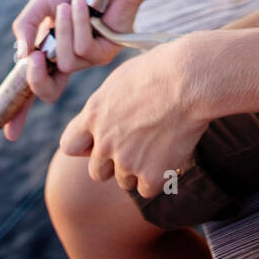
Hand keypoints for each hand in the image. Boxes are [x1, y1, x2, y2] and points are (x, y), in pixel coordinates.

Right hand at [4, 0, 143, 140]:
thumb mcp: (43, 2)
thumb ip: (26, 27)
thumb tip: (19, 58)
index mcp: (50, 51)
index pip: (33, 86)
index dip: (19, 111)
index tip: (8, 133)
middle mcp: (69, 60)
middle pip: (48, 91)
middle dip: (36, 77)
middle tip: (34, 58)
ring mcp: (88, 59)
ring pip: (66, 63)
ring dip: (63, 30)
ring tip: (68, 5)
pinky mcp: (106, 53)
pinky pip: (84, 50)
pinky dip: (79, 23)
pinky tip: (83, 5)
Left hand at [58, 36, 209, 198]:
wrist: (189, 80)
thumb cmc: (160, 69)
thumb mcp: (121, 79)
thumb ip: (107, 104)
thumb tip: (107, 113)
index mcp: (94, 115)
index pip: (69, 146)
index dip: (85, 146)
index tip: (101, 139)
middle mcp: (104, 142)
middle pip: (96, 172)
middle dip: (113, 163)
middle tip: (137, 145)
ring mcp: (126, 161)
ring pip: (125, 181)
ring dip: (138, 170)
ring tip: (160, 144)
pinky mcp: (151, 175)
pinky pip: (148, 189)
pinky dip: (159, 177)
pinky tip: (171, 154)